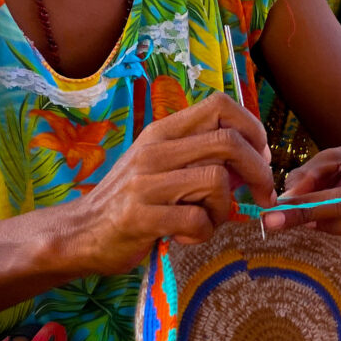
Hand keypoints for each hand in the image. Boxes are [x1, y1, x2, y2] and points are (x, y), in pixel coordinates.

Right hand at [59, 94, 275, 275]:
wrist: (79, 232)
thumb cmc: (130, 200)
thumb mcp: (162, 168)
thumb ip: (202, 162)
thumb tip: (253, 168)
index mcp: (162, 132)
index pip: (219, 105)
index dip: (252, 128)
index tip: (261, 156)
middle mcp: (154, 150)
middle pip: (228, 142)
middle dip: (258, 172)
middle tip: (261, 196)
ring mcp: (145, 182)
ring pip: (216, 182)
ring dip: (223, 210)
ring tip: (205, 221)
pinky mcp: (140, 216)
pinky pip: (196, 220)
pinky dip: (202, 233)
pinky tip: (183, 235)